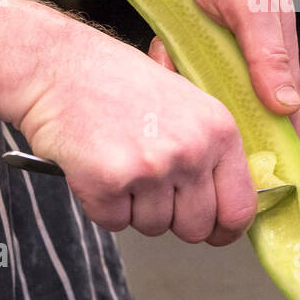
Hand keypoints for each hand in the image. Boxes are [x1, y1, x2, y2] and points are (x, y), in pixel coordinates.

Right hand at [16, 20, 257, 244]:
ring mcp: (152, 168)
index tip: (213, 231)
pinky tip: (97, 168)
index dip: (224, 229)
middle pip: (195, 228)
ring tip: (120, 163)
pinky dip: (102, 205)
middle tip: (149, 185)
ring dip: (134, 208)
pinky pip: (114, 222)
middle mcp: (192, 151)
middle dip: (172, 218)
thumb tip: (226, 198)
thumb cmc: (117, 81)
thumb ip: (210, 148)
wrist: (59, 68)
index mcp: (219, 131)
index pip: (240, 207)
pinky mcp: (109, 183)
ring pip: (153, 227)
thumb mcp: (186, 101)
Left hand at [152, 0, 299, 140]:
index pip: (286, 114)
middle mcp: (251, 59)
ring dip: (187, 99)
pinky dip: (166, 72)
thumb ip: (269, 55)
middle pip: (241, 114)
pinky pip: (177, 75)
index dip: (277, 147)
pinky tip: (158, 59)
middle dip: (222, 129)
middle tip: (202, 146)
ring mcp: (218, 53)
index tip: (262, 181)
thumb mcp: (253, 6)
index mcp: (278, 54)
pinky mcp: (189, 45)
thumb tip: (286, 105)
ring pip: (205, 98)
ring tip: (173, 92)